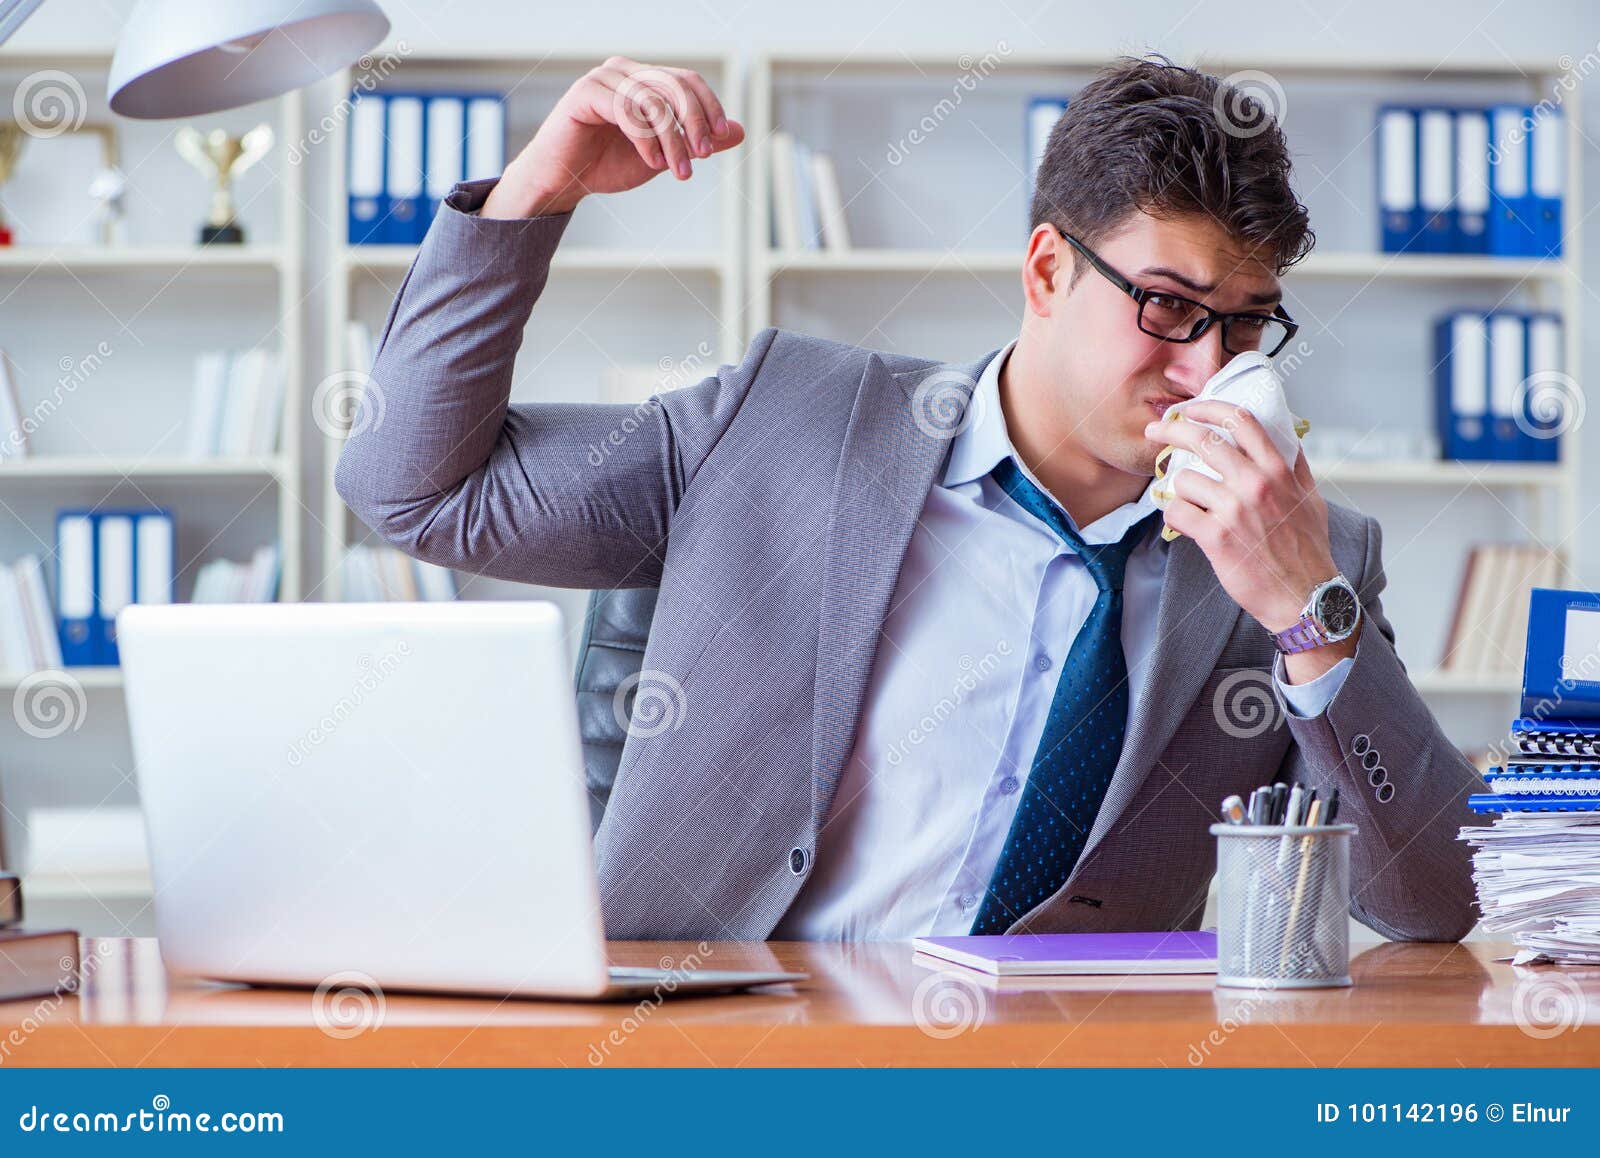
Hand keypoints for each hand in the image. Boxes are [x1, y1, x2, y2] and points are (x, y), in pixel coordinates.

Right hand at [481, 56, 744, 218]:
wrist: (563, 181)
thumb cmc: (607, 165)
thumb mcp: (663, 155)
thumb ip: (695, 141)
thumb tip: (739, 131)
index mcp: (643, 79)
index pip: (687, 80)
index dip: (709, 106)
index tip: (721, 137)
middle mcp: (624, 71)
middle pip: (676, 84)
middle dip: (695, 122)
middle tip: (704, 156)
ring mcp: (604, 78)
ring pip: (655, 101)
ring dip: (673, 140)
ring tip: (678, 172)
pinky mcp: (585, 93)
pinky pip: (628, 110)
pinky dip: (646, 139)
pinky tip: (652, 162)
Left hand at [1144, 400, 1338, 635]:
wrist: (1303, 596)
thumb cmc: (1308, 550)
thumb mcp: (1311, 499)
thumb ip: (1295, 467)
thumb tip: (1287, 439)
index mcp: (1278, 471)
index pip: (1241, 420)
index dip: (1209, 407)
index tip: (1190, 408)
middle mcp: (1255, 484)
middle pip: (1203, 439)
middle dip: (1171, 430)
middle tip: (1154, 430)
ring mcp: (1234, 510)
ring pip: (1184, 478)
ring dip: (1177, 486)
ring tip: (1183, 497)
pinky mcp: (1215, 537)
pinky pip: (1176, 511)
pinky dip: (1172, 512)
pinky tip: (1180, 517)